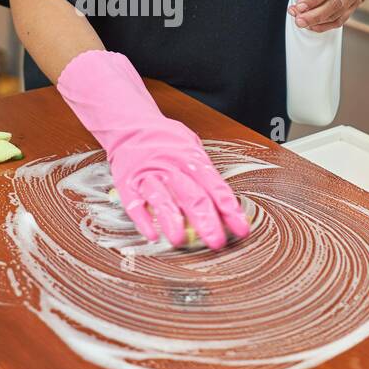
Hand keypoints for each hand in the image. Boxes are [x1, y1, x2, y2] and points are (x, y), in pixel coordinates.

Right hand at [56, 50, 250, 250]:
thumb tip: (228, 205)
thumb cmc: (166, 140)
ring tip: (180, 241)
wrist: (130, 126)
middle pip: (192, 195)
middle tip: (216, 242)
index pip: (216, 187)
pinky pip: (134, 203)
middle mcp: (172, 167)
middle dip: (206, 221)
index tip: (240, 230)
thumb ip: (207, 174)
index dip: (229, 210)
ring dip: (172, 220)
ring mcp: (149, 175)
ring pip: (162, 198)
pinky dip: (142, 219)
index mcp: (192, 160)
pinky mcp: (128, 183)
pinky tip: (152, 234)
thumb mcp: (192, 148)